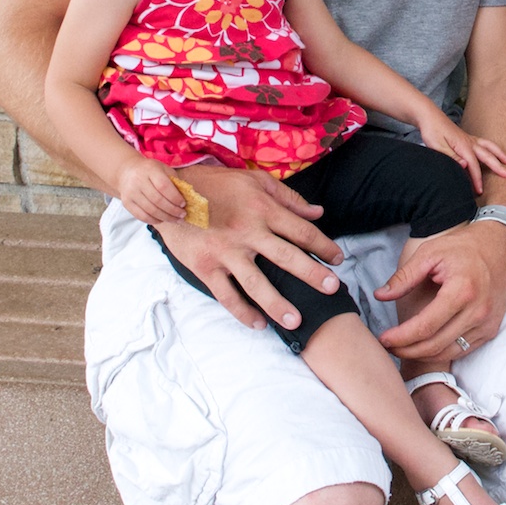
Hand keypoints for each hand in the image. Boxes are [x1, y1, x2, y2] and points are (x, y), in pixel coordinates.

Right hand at [117, 157, 187, 225]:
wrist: (127, 171)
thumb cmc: (151, 171)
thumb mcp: (164, 170)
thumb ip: (174, 182)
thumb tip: (187, 198)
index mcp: (150, 170)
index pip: (163, 186)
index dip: (175, 197)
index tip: (184, 204)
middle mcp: (138, 181)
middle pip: (157, 200)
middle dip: (173, 210)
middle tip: (183, 215)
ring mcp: (131, 193)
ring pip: (150, 210)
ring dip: (166, 217)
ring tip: (176, 220)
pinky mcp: (126, 203)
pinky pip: (141, 216)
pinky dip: (154, 220)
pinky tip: (163, 220)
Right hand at [153, 165, 338, 332]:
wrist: (167, 193)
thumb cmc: (215, 185)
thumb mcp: (254, 181)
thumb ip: (288, 198)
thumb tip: (318, 213)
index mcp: (262, 209)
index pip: (301, 230)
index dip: (323, 245)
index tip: (338, 259)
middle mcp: (246, 231)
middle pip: (286, 257)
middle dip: (311, 274)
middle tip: (331, 290)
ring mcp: (224, 252)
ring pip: (256, 283)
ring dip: (277, 304)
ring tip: (296, 321)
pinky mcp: (204, 267)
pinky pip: (226, 294)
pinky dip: (242, 311)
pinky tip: (259, 323)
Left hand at [376, 220, 505, 360]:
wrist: (501, 248)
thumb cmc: (464, 248)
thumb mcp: (430, 253)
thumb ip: (404, 277)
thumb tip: (381, 296)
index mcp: (462, 290)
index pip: (425, 326)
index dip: (401, 337)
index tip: (384, 339)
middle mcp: (478, 311)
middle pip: (435, 345)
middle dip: (407, 350)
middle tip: (389, 346)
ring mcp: (487, 323)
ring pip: (448, 352)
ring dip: (422, 355)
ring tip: (403, 347)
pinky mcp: (491, 329)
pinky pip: (462, 350)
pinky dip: (441, 352)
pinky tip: (425, 345)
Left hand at [415, 107, 505, 193]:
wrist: (430, 116)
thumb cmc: (432, 131)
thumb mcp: (437, 146)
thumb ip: (452, 156)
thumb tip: (465, 165)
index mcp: (463, 146)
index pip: (473, 166)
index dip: (477, 179)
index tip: (479, 190)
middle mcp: (470, 142)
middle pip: (487, 156)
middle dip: (498, 167)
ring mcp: (470, 139)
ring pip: (489, 147)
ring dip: (500, 154)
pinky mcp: (468, 137)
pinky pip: (485, 143)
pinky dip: (493, 148)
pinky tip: (495, 152)